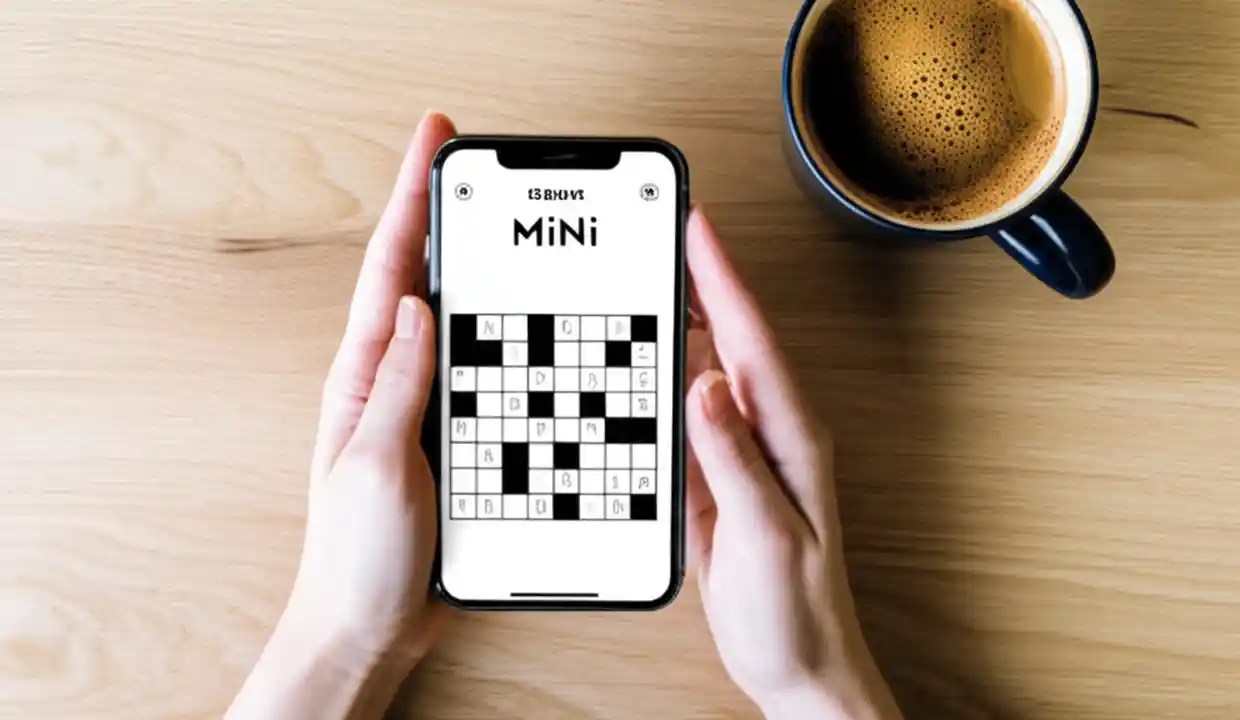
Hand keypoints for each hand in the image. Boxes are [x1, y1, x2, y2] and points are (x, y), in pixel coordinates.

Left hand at [228, 112, 455, 719]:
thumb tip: (417, 308)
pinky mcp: (450, 438)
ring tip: (501, 223)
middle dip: (444, 215)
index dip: (413, 201)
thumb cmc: (357, 559)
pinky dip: (498, 336)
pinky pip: (480, 372)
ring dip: (476, 270)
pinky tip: (521, 326)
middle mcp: (391, 382)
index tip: (433, 144)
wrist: (370, 625)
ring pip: (455, 322)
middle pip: (422, 279)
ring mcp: (422, 408)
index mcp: (363, 379)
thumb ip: (398, 386)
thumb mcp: (375, 465)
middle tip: (467, 163)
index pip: (392, 272)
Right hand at [683, 208, 901, 719]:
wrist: (798, 666)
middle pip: (734, 339)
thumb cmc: (796, 612)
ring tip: (659, 275)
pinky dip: (671, 377)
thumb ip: (734, 458)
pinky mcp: (722, 480)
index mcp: (793, 438)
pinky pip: (693, 413)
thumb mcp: (766, 534)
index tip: (697, 228)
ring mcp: (745, 455)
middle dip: (705, 279)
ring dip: (689, 320)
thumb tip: (706, 384)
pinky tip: (654, 361)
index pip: (752, 340)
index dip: (722, 279)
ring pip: (712, 368)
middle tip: (673, 229)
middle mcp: (772, 435)